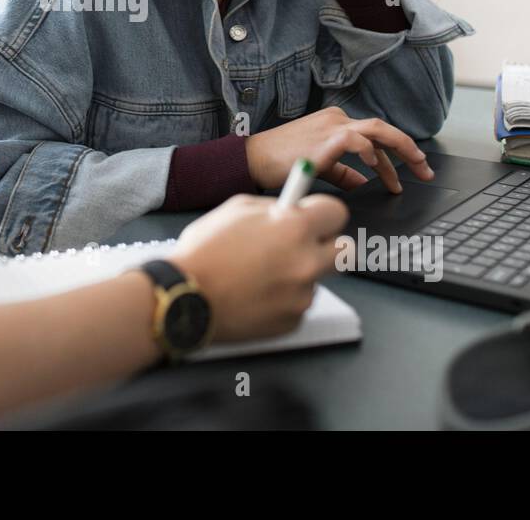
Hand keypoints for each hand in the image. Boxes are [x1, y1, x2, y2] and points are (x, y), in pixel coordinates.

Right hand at [172, 193, 350, 342]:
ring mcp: (302, 295)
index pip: (337, 212)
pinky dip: (283, 299)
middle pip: (345, 250)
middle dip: (326, 245)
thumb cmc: (204, 252)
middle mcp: (306, 261)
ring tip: (261, 274)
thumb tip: (292, 207)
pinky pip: (299, 304)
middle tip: (302, 246)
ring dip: (298, 274)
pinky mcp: (293, 321)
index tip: (313, 218)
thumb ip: (272, 208)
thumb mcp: (236, 209)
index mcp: (294, 228)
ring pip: (317, 279)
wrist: (185, 298)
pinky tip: (256, 294)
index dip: (322, 214)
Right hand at [244, 105, 434, 193]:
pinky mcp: (324, 137)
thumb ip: (343, 173)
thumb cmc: (279, 163)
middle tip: (425, 170)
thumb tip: (362, 182)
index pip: (376, 138)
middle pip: (384, 130)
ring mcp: (331, 126)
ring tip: (412, 169)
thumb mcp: (319, 166)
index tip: (409, 176)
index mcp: (336, 125)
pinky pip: (356, 139)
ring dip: (400, 150)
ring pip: (378, 130)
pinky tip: (375, 167)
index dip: (396, 158)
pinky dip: (370, 152)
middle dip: (409, 150)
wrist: (252, 159)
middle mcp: (337, 120)